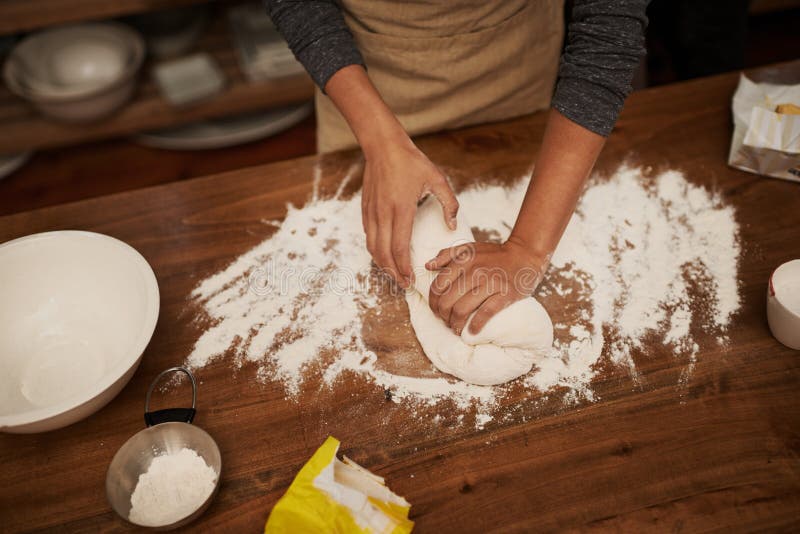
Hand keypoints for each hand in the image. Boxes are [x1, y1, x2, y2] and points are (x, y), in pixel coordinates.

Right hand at [362, 137, 458, 287]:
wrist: (383, 146)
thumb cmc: (412, 162)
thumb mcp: (437, 179)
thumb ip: (449, 204)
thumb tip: (452, 226)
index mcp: (401, 209)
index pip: (400, 248)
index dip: (404, 267)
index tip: (411, 279)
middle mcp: (383, 214)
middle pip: (383, 253)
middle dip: (393, 273)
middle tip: (403, 284)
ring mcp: (372, 212)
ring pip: (373, 247)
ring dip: (382, 264)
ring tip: (393, 273)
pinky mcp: (366, 209)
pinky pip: (369, 236)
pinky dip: (375, 250)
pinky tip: (384, 254)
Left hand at [426, 237, 547, 334]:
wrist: (525, 255)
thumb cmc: (494, 254)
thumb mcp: (469, 248)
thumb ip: (447, 254)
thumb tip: (428, 265)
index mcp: (463, 261)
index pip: (438, 286)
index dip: (433, 303)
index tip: (437, 310)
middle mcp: (474, 272)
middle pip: (447, 301)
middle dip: (443, 316)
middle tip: (446, 321)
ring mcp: (490, 283)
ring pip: (462, 310)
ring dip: (456, 324)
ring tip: (457, 328)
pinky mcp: (505, 294)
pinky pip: (485, 314)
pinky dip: (475, 326)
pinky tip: (472, 331)